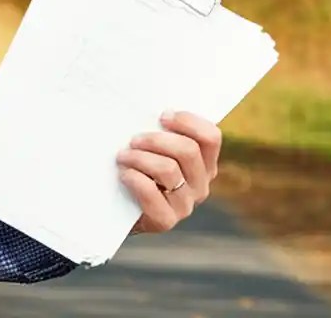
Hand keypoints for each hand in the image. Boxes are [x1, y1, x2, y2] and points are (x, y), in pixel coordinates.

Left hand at [116, 110, 222, 234]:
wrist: (120, 212)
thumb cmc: (137, 170)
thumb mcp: (154, 150)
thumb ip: (161, 133)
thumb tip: (152, 110)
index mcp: (204, 164)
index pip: (211, 137)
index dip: (187, 122)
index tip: (162, 116)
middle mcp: (200, 184)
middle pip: (188, 150)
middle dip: (156, 139)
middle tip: (134, 139)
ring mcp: (185, 204)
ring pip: (168, 169)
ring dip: (140, 157)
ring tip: (122, 156)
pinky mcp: (165, 220)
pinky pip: (152, 194)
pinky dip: (134, 179)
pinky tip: (124, 174)